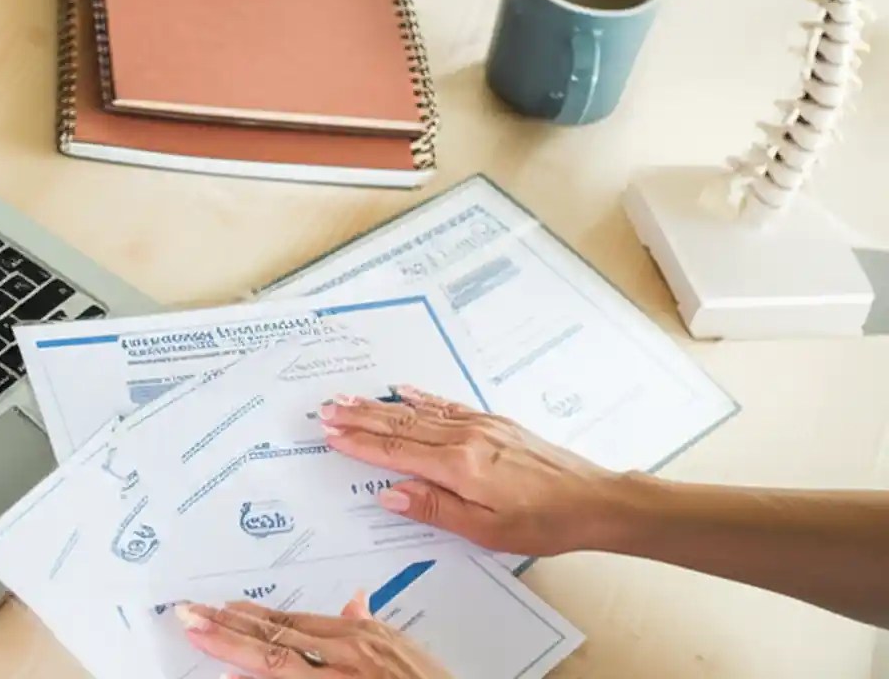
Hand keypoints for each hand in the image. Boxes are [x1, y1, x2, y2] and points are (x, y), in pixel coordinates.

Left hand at [177, 591, 451, 678]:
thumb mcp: (401, 649)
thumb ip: (370, 625)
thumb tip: (355, 600)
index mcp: (360, 635)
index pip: (292, 622)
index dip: (252, 617)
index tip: (218, 609)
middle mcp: (347, 653)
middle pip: (275, 638)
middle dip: (227, 627)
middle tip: (187, 614)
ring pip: (277, 663)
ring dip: (232, 649)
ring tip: (197, 635)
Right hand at [319, 387, 625, 556]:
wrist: (594, 501)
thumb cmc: (544, 523)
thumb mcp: (485, 530)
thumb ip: (433, 508)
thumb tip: (389, 492)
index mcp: (459, 467)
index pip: (396, 452)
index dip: (359, 443)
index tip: (330, 433)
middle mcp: (465, 438)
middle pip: (400, 424)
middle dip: (359, 417)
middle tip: (325, 409)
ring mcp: (480, 426)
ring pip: (419, 411)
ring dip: (380, 405)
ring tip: (349, 398)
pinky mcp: (494, 424)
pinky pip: (447, 405)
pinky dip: (421, 396)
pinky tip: (403, 390)